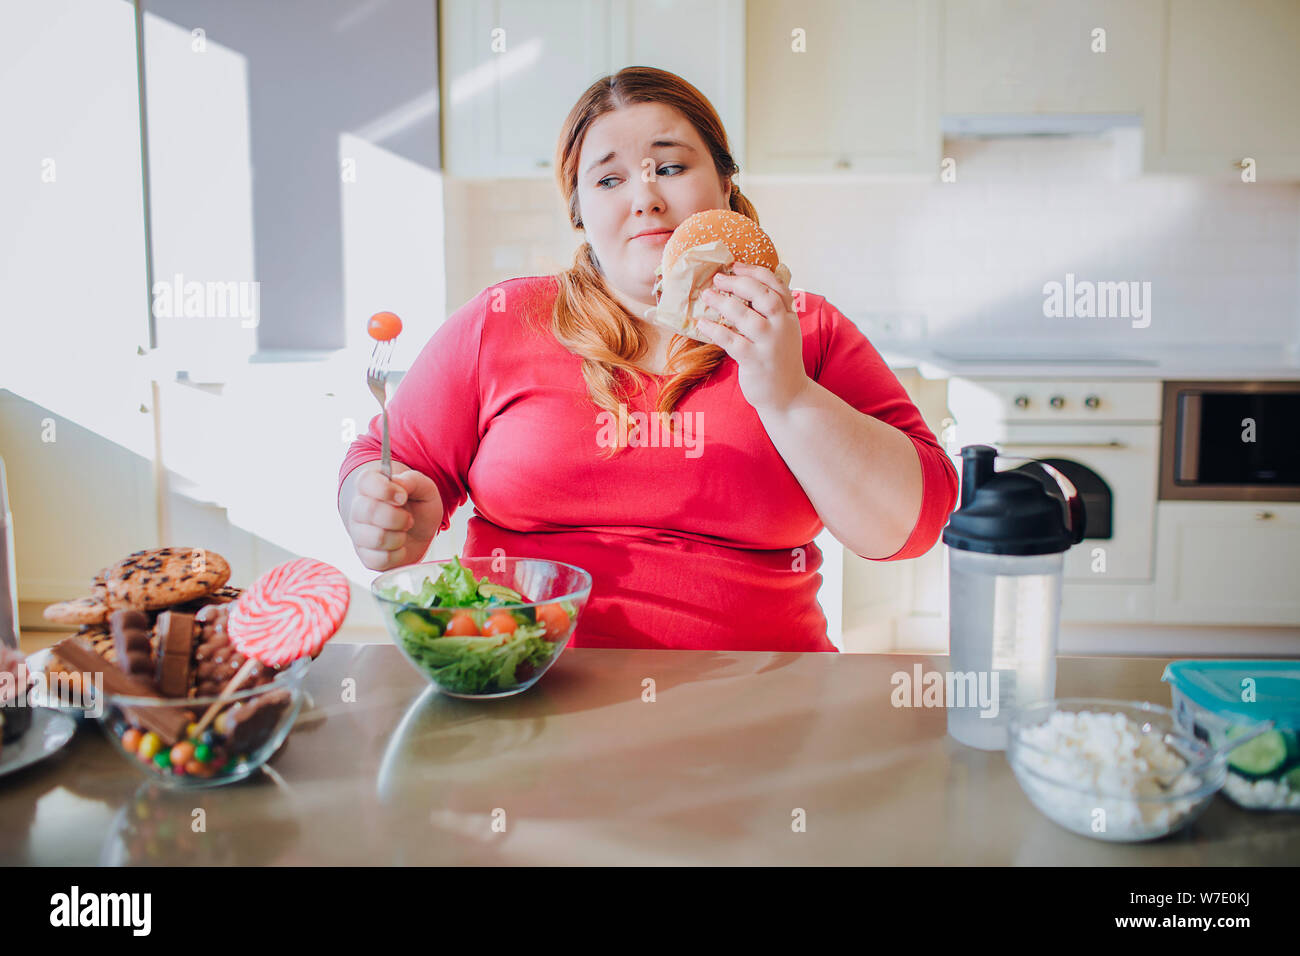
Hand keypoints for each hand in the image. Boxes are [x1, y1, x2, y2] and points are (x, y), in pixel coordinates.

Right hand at [346, 463, 442, 570]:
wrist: (421, 531)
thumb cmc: (418, 506)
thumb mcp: (424, 487)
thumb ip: (412, 481)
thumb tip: (398, 486)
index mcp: (369, 485)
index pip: (365, 482)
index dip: (386, 490)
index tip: (403, 497)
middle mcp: (358, 509)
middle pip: (369, 512)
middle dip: (399, 517)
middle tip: (409, 518)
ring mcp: (359, 534)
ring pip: (376, 538)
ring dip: (400, 537)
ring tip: (404, 532)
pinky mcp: (365, 556)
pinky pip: (380, 559)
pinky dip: (398, 555)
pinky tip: (400, 546)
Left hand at [696, 261, 810, 413]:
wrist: (790, 397)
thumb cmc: (779, 361)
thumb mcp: (783, 333)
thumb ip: (771, 313)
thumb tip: (743, 290)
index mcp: (789, 317)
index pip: (777, 285)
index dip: (755, 272)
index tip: (736, 266)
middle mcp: (782, 327)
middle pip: (763, 295)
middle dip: (739, 283)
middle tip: (718, 278)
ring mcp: (770, 345)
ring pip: (746, 317)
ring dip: (723, 303)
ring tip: (706, 295)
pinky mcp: (755, 361)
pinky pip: (732, 341)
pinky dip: (715, 330)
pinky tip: (702, 323)